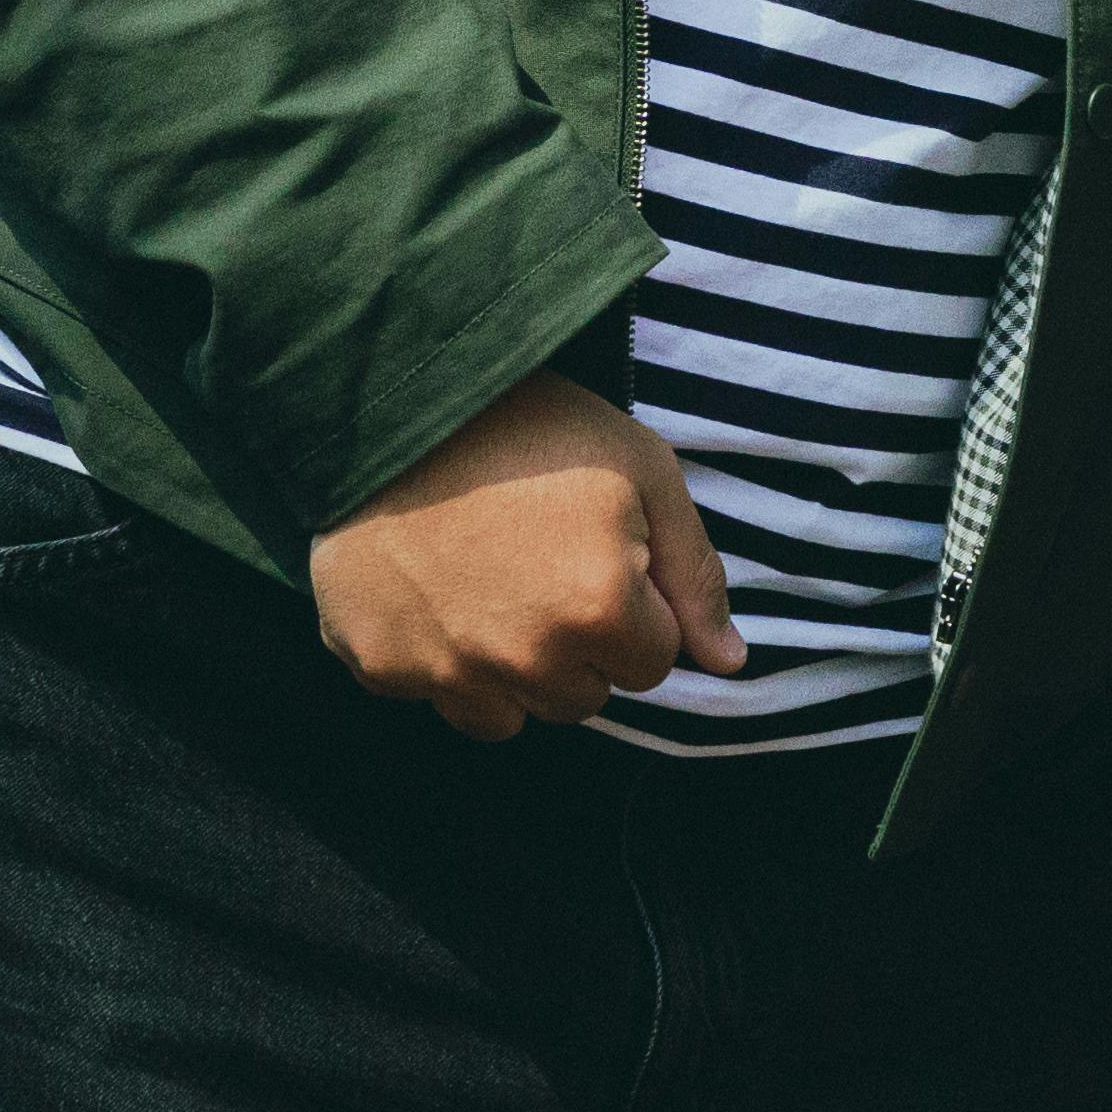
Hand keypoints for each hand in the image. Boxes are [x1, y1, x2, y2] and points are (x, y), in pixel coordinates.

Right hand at [306, 374, 743, 740]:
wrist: (401, 397)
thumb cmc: (534, 425)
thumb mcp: (642, 470)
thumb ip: (695, 574)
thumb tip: (730, 664)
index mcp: (598, 609)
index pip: (652, 662)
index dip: (633, 603)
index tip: (598, 549)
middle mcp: (523, 659)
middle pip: (583, 695)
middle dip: (577, 643)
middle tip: (543, 560)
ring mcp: (445, 671)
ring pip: (511, 714)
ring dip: (513, 667)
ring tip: (491, 579)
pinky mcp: (381, 666)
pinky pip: (435, 697)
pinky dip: (442, 660)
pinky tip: (438, 590)